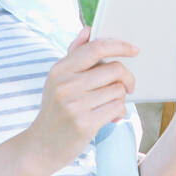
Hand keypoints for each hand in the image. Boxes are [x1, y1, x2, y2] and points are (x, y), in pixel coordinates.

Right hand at [23, 27, 137, 170]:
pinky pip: (117, 108)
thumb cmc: (55, 109)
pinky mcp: (84, 124)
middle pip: (114, 69)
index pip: (96, 48)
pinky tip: (111, 117)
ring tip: (111, 105)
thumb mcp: (58, 80)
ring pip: (118, 90)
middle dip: (127, 77)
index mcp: (60, 69)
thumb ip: (74, 54)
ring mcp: (74, 105)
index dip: (119, 46)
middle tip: (128, 86)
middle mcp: (66, 85)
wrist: (41, 146)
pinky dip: (119, 112)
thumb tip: (88, 29)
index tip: (134, 50)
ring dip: (121, 98)